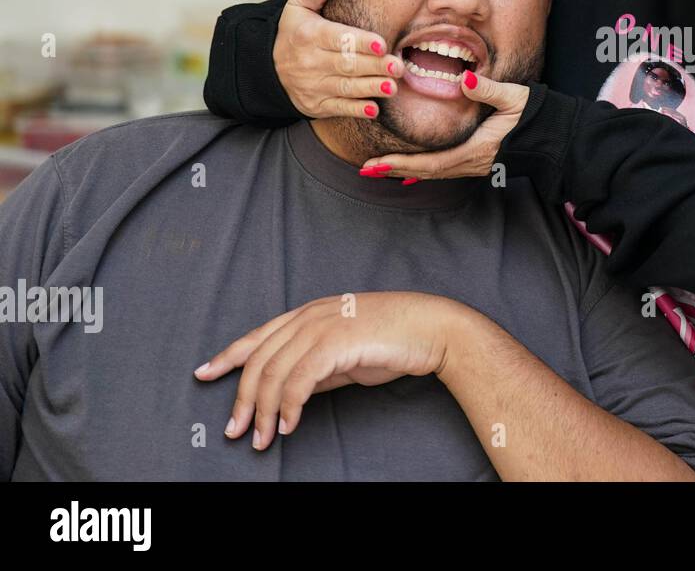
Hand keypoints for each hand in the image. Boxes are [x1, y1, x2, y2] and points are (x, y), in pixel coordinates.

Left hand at [193, 291, 467, 450]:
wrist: (432, 328)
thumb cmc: (395, 339)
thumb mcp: (347, 354)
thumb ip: (318, 367)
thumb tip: (293, 393)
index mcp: (309, 313)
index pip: (258, 337)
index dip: (227, 356)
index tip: (204, 374)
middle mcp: (309, 316)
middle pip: (259, 360)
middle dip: (243, 399)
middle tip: (236, 431)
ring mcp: (322, 325)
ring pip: (273, 372)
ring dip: (264, 411)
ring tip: (262, 439)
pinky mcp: (336, 341)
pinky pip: (299, 380)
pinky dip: (288, 406)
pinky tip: (289, 426)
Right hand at [275, 0, 405, 118]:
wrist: (269, 69)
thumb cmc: (294, 34)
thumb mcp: (297, 8)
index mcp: (309, 35)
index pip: (337, 38)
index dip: (360, 42)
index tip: (381, 44)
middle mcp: (310, 62)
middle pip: (347, 64)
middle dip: (374, 66)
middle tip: (398, 66)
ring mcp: (313, 85)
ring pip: (346, 88)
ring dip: (370, 88)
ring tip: (392, 86)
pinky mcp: (317, 104)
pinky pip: (339, 108)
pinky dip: (357, 110)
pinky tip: (374, 108)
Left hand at [361, 71, 530, 180]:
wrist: (555, 137)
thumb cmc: (536, 116)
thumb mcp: (515, 98)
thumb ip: (488, 90)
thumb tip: (465, 80)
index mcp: (478, 149)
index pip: (433, 162)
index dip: (403, 163)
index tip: (378, 162)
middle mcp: (473, 163)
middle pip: (427, 172)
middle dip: (396, 170)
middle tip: (367, 170)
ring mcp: (475, 165)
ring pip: (434, 173)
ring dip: (407, 171)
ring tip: (381, 168)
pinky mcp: (478, 162)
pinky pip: (444, 170)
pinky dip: (423, 170)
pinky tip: (411, 171)